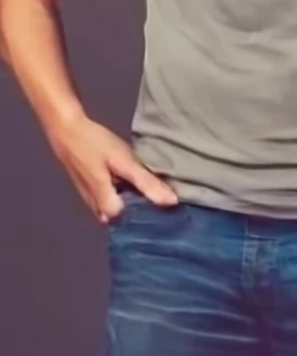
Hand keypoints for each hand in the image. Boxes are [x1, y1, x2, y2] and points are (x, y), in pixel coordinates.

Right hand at [48, 114, 177, 222]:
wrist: (66, 130)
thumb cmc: (95, 145)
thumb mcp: (124, 161)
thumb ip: (146, 182)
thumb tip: (171, 202)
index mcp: (105, 204)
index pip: (131, 225)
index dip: (149, 217)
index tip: (166, 209)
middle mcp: (96, 207)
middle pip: (122, 219)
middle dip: (141, 211)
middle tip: (162, 198)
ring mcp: (90, 198)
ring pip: (116, 209)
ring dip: (133, 201)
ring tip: (154, 190)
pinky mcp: (90, 188)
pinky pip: (110, 198)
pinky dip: (124, 192)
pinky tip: (136, 181)